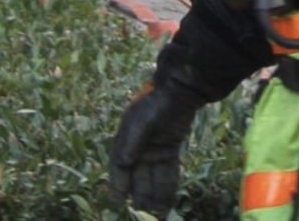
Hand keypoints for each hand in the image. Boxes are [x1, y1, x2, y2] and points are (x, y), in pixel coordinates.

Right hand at [108, 84, 200, 216]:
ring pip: (153, 178)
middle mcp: (138, 149)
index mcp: (125, 142)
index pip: (120, 170)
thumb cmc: (156, 104)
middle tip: (145, 216)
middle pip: (138, 178)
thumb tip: (123, 164)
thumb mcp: (140, 123)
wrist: (180, 90)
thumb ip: (131, 144)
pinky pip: (167, 172)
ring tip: (157, 215)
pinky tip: (167, 201)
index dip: (119, 186)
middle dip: (141, 197)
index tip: (118, 203)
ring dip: (155, 196)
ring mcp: (154, 150)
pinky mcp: (169, 150)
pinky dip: (167, 186)